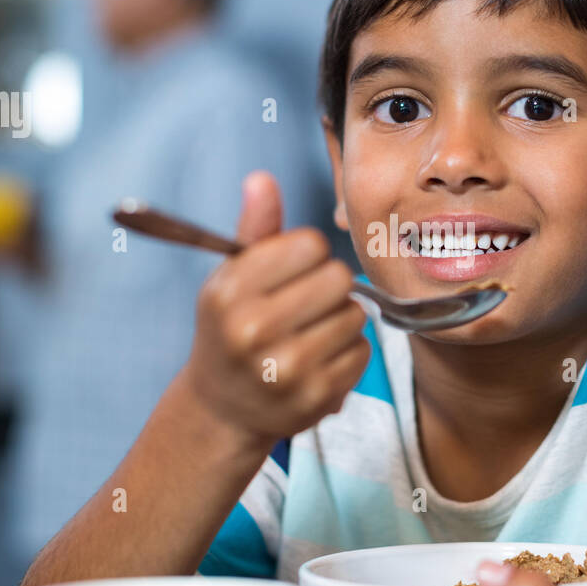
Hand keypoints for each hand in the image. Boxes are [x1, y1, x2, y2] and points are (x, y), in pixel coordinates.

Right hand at [185, 170, 370, 447]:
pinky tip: (319, 359)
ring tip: (310, 332)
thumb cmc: (232, 327)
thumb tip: (262, 179)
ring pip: (355, 314)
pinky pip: (362, 351)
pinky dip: (348, 352)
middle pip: (339, 278)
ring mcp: (286, 369)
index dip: (307, 254)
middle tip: (305, 303)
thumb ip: (255, 228)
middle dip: (329, 285)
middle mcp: (253, 331)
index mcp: (230, 292)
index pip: (310, 245)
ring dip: (340, 318)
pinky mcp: (316, 398)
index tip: (291, 271)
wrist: (223, 406)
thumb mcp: (232, 276)